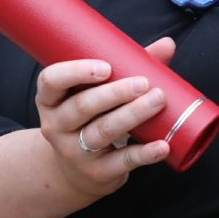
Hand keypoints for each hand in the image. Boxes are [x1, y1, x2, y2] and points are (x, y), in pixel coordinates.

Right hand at [35, 38, 175, 196]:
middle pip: (82, 106)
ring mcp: (74, 152)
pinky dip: (144, 153)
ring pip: (103, 131)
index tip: (106, 67)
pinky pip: (122, 162)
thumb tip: (167, 44)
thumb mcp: (97, 93)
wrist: (77, 173)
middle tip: (144, 82)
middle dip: (115, 93)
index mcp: (50, 99)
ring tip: (158, 100)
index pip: (51, 81)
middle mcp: (56, 126)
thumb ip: (129, 67)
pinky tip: (162, 145)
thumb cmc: (92, 119)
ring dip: (132, 115)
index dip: (75, 72)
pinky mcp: (97, 173)